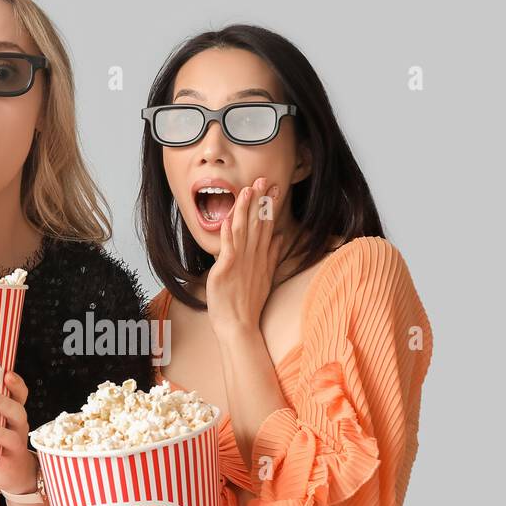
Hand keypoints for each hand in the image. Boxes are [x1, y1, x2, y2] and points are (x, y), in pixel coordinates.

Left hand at [0, 371, 37, 495]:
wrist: (15, 472)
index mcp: (14, 413)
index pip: (20, 395)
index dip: (16, 384)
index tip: (7, 374)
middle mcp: (18, 427)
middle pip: (18, 412)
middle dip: (4, 403)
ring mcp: (15, 446)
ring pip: (12, 437)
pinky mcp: (9, 464)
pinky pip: (5, 461)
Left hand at [204, 176, 282, 336]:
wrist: (239, 326)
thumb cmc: (247, 304)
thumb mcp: (265, 277)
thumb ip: (271, 256)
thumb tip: (279, 237)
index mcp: (261, 257)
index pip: (267, 225)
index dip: (270, 205)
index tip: (274, 188)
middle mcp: (253, 257)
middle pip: (259, 223)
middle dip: (261, 200)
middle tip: (264, 179)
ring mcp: (240, 262)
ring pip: (243, 230)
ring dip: (245, 209)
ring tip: (248, 190)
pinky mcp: (226, 269)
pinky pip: (228, 246)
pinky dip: (228, 231)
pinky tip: (230, 217)